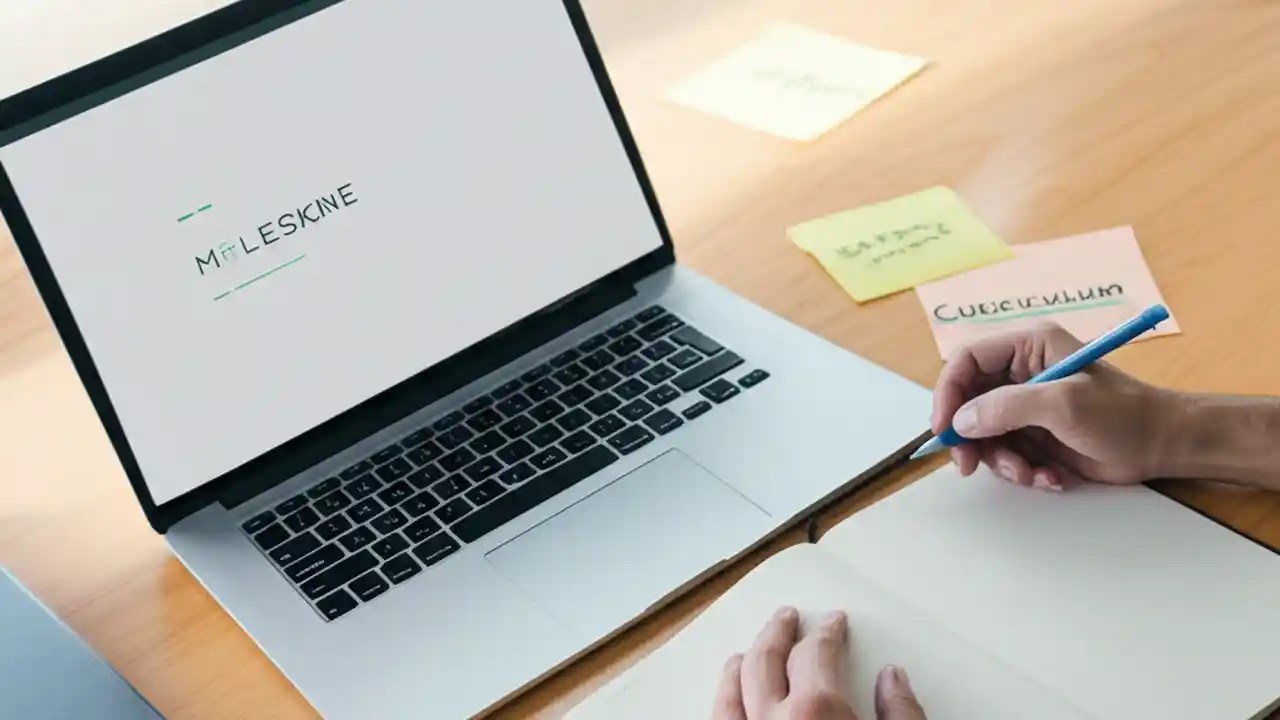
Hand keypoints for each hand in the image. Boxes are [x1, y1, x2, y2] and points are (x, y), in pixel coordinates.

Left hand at [713, 606, 925, 719]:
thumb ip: (902, 715)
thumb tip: (893, 680)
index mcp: (816, 710)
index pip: (817, 653)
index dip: (828, 633)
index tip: (834, 622)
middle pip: (766, 660)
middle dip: (778, 633)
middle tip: (787, 617)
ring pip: (731, 692)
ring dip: (741, 665)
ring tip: (745, 652)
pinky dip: (722, 701)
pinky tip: (727, 698)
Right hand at [932, 323, 1178, 488]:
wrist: (1162, 446)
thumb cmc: (1122, 415)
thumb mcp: (1064, 404)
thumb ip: (1008, 407)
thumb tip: (961, 421)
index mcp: (1027, 348)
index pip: (966, 361)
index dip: (948, 393)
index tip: (944, 428)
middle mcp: (1020, 373)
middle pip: (967, 401)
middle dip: (970, 437)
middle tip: (969, 465)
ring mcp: (1026, 406)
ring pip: (983, 434)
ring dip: (1000, 460)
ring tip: (1031, 474)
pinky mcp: (1033, 435)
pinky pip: (1005, 453)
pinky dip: (1020, 470)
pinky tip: (1050, 477)